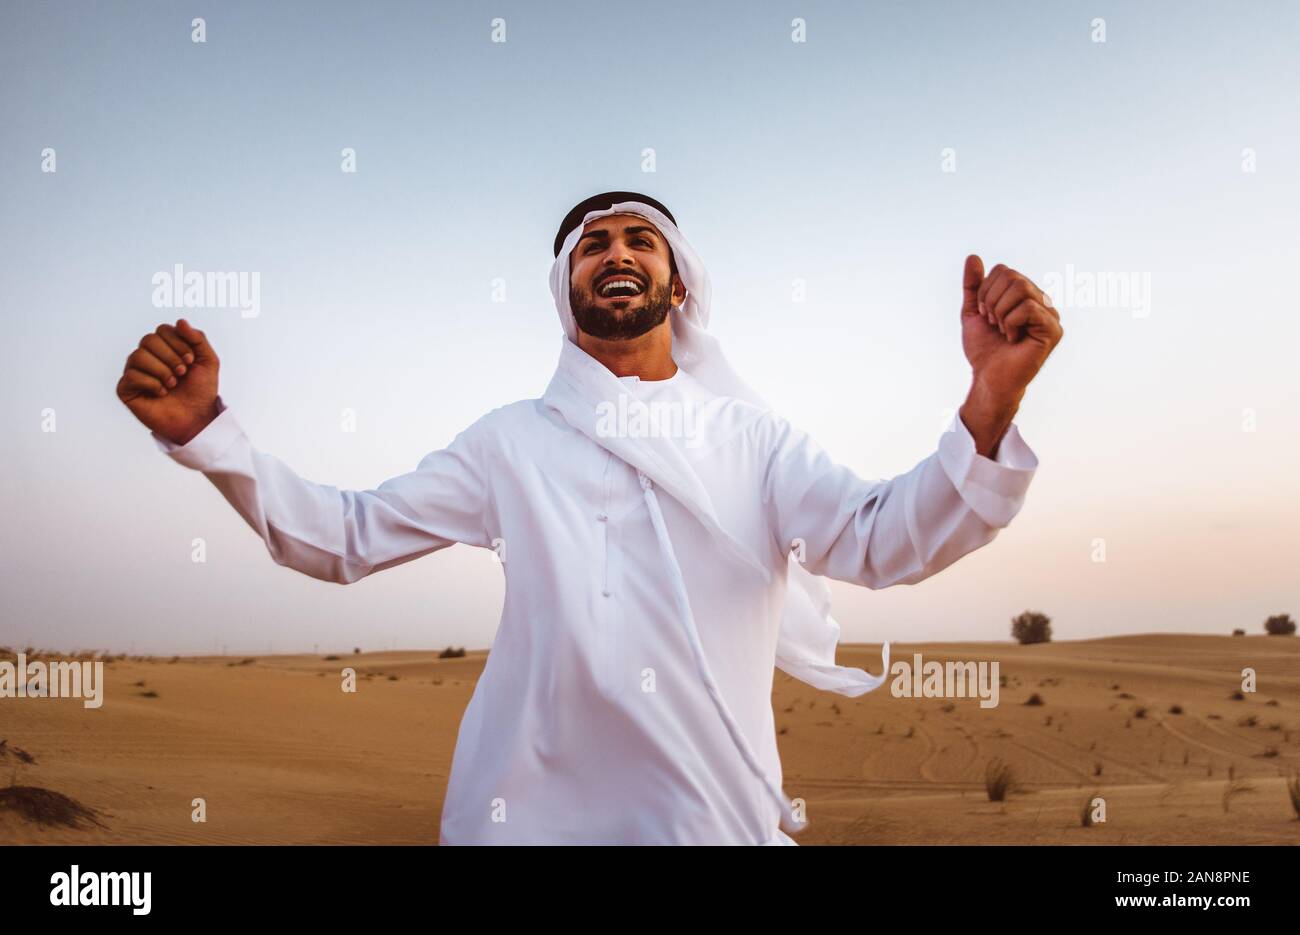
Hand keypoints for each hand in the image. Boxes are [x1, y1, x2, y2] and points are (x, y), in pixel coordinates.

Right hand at [116, 319, 220, 445]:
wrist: (197, 417)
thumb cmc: (201, 390)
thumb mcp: (208, 361)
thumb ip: (198, 338)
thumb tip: (180, 321)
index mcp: (164, 347)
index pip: (162, 329)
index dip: (178, 342)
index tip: (191, 360)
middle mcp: (147, 356)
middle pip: (148, 340)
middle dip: (170, 356)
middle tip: (183, 373)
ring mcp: (135, 371)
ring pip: (138, 356)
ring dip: (161, 370)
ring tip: (173, 384)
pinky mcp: (126, 389)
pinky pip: (131, 376)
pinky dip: (150, 383)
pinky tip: (161, 393)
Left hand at [958, 256, 1062, 457]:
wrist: (988, 377)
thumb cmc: (984, 349)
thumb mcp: (973, 312)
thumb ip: (973, 285)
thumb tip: (973, 257)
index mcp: (1024, 296)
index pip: (1003, 271)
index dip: (985, 291)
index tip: (985, 315)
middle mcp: (1040, 301)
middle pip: (1012, 276)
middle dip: (991, 301)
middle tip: (993, 323)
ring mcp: (1050, 315)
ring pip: (1021, 288)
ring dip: (1000, 312)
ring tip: (1003, 331)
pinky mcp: (1053, 329)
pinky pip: (1029, 307)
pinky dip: (1011, 322)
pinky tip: (1013, 338)